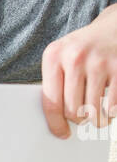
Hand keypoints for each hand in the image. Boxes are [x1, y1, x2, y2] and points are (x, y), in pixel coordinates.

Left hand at [41, 3, 116, 137]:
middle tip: (82, 116)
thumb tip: (56, 123)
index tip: (61, 134)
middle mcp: (75, 57)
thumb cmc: (83, 49)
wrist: (113, 27)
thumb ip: (56, 85)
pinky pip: (113, 107)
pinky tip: (109, 107)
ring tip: (96, 113)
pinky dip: (111, 113)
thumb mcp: (62, 59)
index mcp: (54, 55)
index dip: (56, 124)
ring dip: (96, 119)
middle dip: (78, 118)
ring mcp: (100, 62)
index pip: (51, 102)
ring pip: (93, 112)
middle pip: (73, 110)